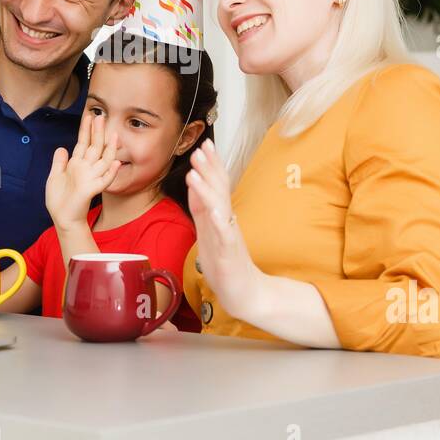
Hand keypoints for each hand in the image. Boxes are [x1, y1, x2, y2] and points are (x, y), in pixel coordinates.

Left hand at [46, 112, 120, 229]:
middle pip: (94, 147)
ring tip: (113, 135)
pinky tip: (115, 163)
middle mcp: (85, 169)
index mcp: (76, 165)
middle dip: (97, 132)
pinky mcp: (91, 190)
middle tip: (101, 116)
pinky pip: (104, 180)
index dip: (85, 130)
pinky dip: (110, 172)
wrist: (62, 218)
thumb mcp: (54, 177)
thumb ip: (59, 162)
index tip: (88, 116)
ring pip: (103, 160)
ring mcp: (90, 179)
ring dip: (109, 148)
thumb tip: (62, 148)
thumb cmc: (59, 200)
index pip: (83, 143)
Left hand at [185, 139, 263, 318]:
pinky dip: (216, 218)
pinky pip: (224, 232)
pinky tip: (210, 206)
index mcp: (220, 217)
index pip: (216, 186)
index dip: (210, 165)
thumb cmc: (226, 265)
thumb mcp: (208, 232)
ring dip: (207, 187)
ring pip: (219, 207)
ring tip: (194, 171)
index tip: (204, 145)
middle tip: (202, 147)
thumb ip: (202, 210)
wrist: (245, 293)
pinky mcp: (229, 252)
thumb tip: (194, 186)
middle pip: (219, 190)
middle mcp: (227, 222)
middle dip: (210, 168)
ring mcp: (229, 236)